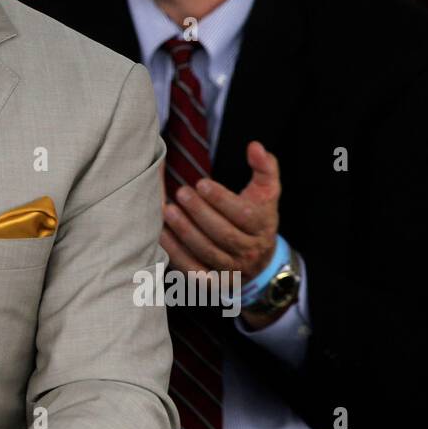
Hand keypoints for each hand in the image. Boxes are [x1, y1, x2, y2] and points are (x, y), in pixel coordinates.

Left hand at [161, 141, 281, 325]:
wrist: (259, 262)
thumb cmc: (256, 217)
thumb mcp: (266, 192)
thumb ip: (264, 167)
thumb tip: (255, 145)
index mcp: (263, 227)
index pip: (244, 215)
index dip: (222, 199)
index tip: (201, 183)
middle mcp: (249, 251)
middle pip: (224, 234)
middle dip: (200, 213)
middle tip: (180, 193)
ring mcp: (231, 270)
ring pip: (207, 252)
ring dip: (185, 232)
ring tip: (168, 211)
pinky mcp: (213, 283)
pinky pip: (193, 270)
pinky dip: (176, 254)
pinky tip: (161, 235)